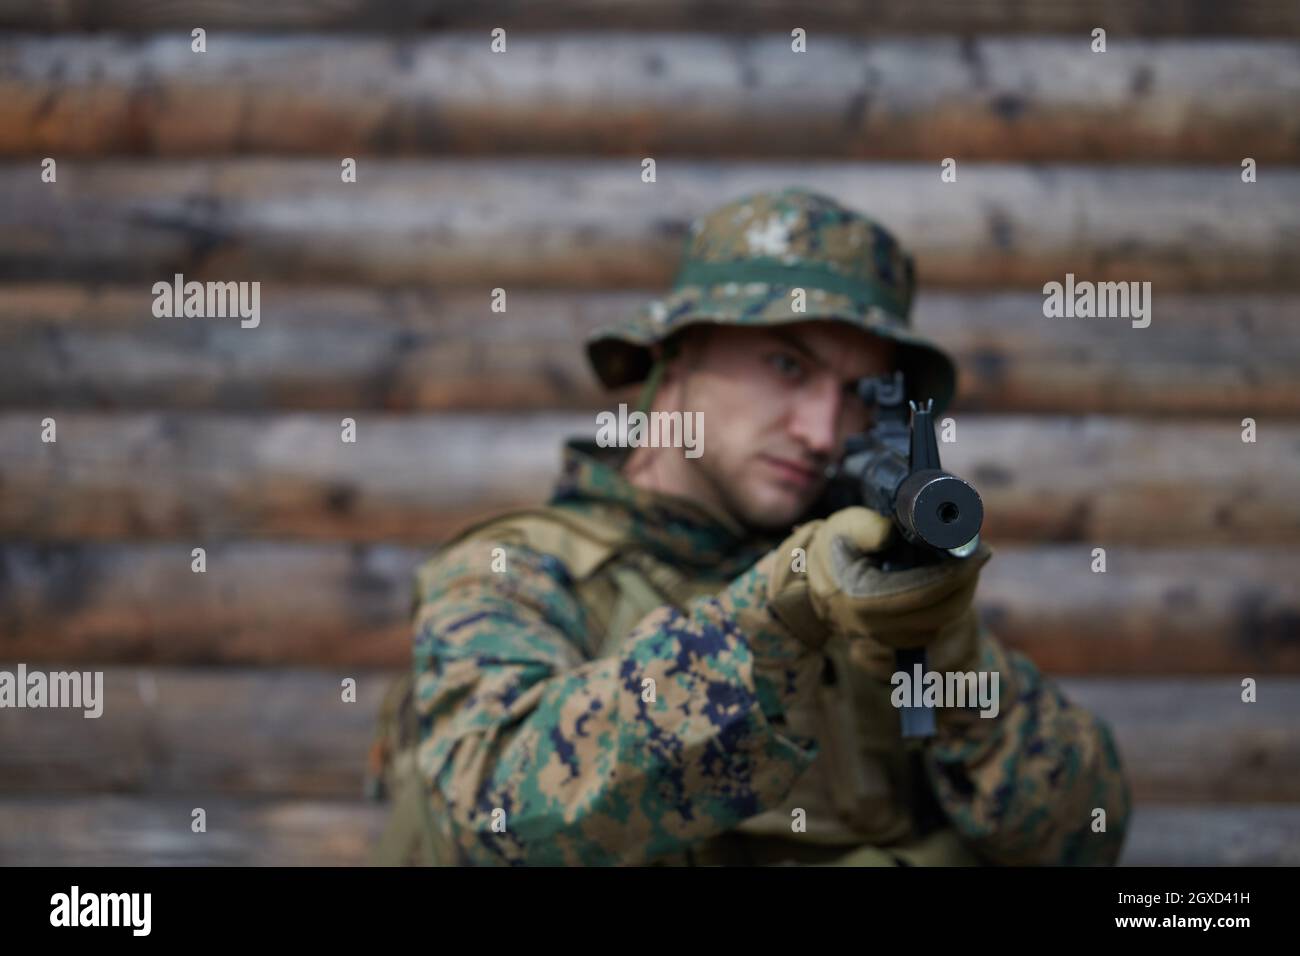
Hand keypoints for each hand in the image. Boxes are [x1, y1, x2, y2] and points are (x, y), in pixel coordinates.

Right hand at [768, 507, 991, 671]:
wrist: (810, 580)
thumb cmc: (831, 547)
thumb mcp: (843, 526)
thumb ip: (866, 528)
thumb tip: (892, 532)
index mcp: (860, 599)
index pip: (922, 592)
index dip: (956, 573)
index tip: (978, 551)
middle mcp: (871, 627)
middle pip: (938, 612)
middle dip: (966, 583)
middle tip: (979, 554)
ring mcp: (880, 639)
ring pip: (937, 624)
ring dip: (958, 596)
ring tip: (966, 566)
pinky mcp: (889, 643)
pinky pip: (928, 631)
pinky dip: (944, 609)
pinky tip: (948, 585)